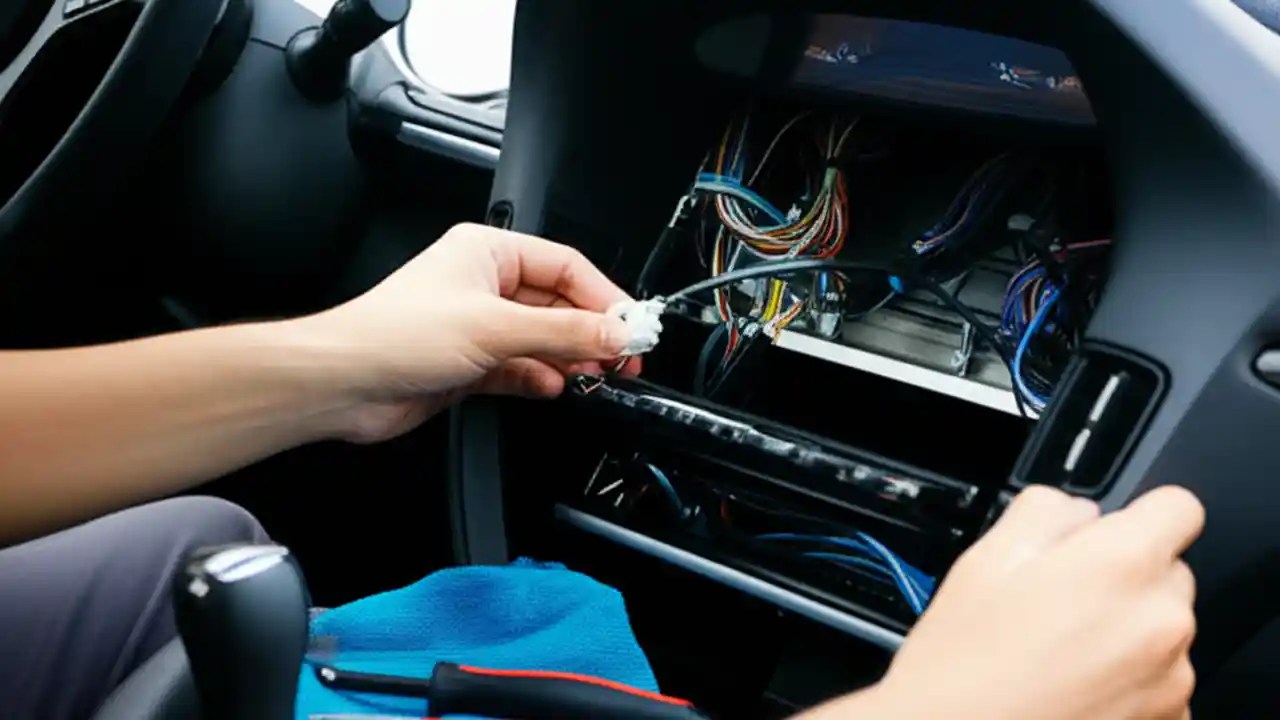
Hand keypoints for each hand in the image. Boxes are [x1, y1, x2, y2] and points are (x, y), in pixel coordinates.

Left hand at [297, 223, 637, 441]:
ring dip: (570, 358)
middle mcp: (483, 285)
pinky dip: (541, 377)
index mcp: (487, 252)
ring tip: (598, 375)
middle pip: (558, 304)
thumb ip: (564, 333)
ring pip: (542, 339)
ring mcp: (478, 326)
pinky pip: (522, 367)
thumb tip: (614, 333)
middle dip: (591, 331)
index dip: (603, 296)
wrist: (344, 383)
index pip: (565, 266)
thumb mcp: (495, 328)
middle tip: (625, 356)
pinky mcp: (470, 364)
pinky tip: (556, 386)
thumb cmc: (393, 334)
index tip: (632, 325)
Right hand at [800, 485, 1202, 719]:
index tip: (1110, 536)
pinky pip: (1163, 682)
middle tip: (1061, 600)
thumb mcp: (985, 558)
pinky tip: (1076, 685)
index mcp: (1123, 562)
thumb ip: (1045, 512)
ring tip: (1059, 650)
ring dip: (1128, 632)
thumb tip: (1077, 513)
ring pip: (1164, 629)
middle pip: (1169, 572)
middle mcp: (1163, 619)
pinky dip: (1131, 681)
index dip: (1140, 516)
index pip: (1179, 507)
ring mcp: (1172, 678)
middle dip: (1125, 577)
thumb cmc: (964, 662)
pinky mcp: (1169, 719)